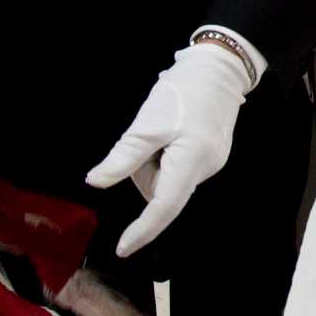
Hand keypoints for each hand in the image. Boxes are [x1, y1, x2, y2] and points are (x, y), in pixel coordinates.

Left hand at [87, 42, 251, 257]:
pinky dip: (167, 156)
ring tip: (164, 129)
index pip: (163, 207)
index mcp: (191, 162)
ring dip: (156, 161)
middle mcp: (205, 170)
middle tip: (147, 136)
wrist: (219, 67)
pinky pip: (179, 168)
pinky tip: (174, 131)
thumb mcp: (148, 123)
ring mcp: (212, 163)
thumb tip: (96, 182)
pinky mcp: (211, 154)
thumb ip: (123, 157)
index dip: (142, 230)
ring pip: (169, 179)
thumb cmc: (183, 90)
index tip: (122, 248)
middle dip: (144, 171)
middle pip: (162, 191)